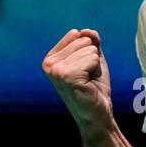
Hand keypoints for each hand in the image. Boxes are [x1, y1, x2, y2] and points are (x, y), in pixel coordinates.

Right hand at [42, 28, 115, 145]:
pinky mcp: (67, 75)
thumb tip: (86, 31)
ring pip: (90, 49)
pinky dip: (96, 70)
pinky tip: (88, 84)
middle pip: (83, 40)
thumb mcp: (92, 58)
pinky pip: (93, 58)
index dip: (88, 51)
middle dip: (92, 58)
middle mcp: (49, 63)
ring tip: (87, 82)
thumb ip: (90, 41)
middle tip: (87, 78)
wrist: (97, 115)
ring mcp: (56, 69)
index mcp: (50, 58)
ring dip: (94, 66)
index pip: (77, 34)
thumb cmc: (94, 88)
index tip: (84, 70)